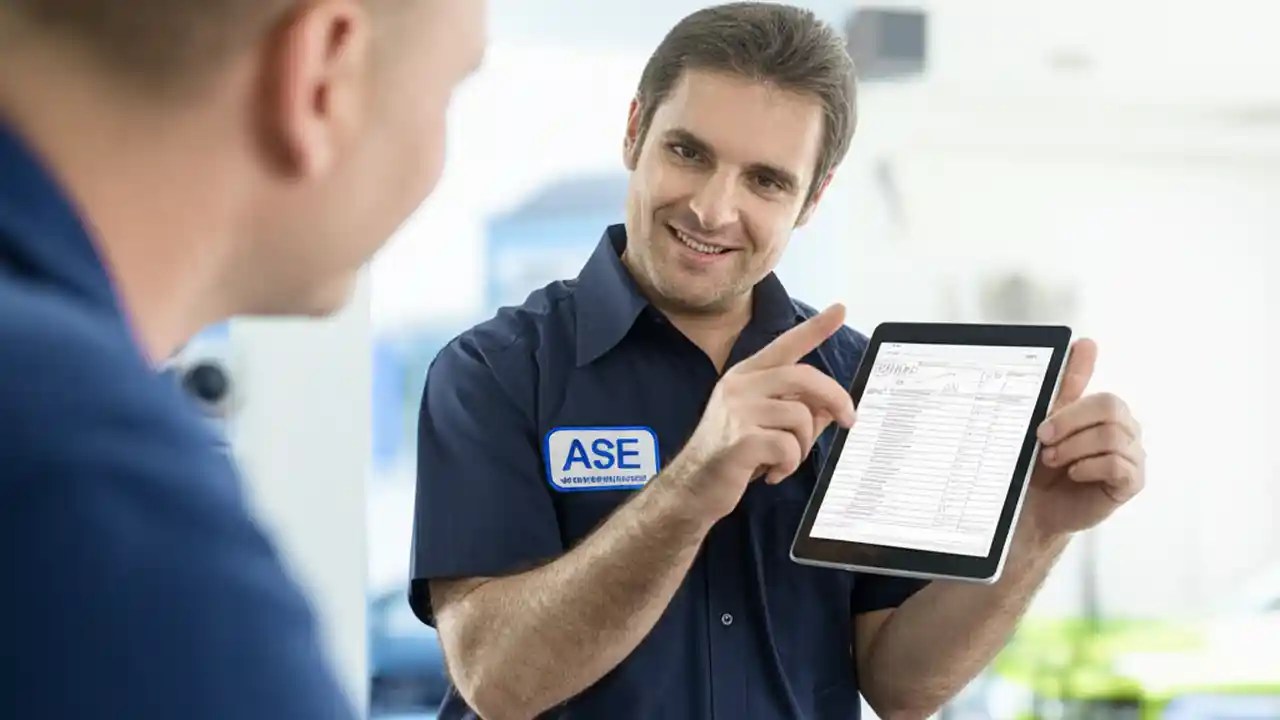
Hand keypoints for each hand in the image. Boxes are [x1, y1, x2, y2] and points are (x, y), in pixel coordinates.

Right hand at [667, 304, 856, 521]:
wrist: (692, 487)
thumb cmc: (731, 455)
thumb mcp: (763, 424)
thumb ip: (798, 410)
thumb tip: (833, 408)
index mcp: (745, 376)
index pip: (785, 345)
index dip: (815, 328)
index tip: (840, 309)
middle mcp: (740, 385)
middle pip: (805, 377)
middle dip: (836, 399)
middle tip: (849, 420)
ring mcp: (738, 410)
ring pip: (801, 417)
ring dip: (803, 447)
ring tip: (782, 461)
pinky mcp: (741, 439)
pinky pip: (788, 447)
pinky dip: (788, 466)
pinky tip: (770, 474)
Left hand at [1022, 338, 1145, 540]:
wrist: (1037, 506)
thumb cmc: (1044, 463)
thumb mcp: (1051, 420)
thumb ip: (1070, 383)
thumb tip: (1086, 342)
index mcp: (1109, 413)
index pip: (1104, 399)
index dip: (1070, 411)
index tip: (1042, 428)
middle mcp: (1127, 431)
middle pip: (1112, 410)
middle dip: (1070, 425)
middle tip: (1043, 442)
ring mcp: (1133, 456)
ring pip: (1112, 436)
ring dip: (1074, 448)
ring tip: (1053, 461)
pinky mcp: (1132, 482)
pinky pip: (1118, 465)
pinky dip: (1089, 467)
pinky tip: (1074, 474)